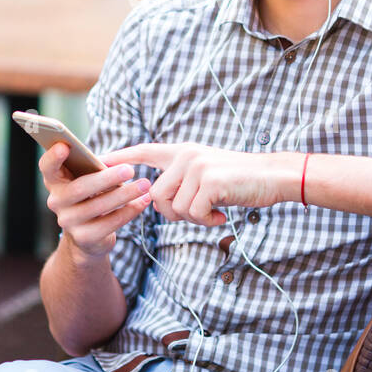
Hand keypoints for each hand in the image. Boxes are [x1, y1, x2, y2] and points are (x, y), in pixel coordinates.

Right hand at [40, 142, 153, 261]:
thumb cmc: (90, 197)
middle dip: (107, 177)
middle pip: (81, 187)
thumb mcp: (86, 180)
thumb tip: (117, 162)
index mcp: (55, 182)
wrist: (87, 237)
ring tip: (144, 184)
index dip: (53, 157)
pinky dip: (130, 210)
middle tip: (130, 169)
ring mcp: (68, 222)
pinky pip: (111, 222)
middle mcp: (56, 202)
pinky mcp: (84, 238)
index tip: (65, 146)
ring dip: (125, 194)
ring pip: (99, 205)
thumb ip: (91, 168)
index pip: (47, 167)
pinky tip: (143, 201)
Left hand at [97, 142, 292, 226]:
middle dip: (174, 213)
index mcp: (183, 151)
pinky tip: (223, 214)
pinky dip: (207, 221)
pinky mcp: (209, 181)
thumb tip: (155, 199)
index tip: (98, 160)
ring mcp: (197, 166)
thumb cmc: (240, 181)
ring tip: (214, 210)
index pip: (145, 151)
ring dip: (193, 218)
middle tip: (200, 213)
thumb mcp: (206, 174)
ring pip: (174, 208)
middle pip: (157, 196)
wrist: (273, 176)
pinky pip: (193, 213)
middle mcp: (186, 155)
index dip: (120, 156)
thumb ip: (181, 181)